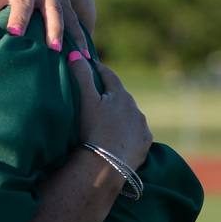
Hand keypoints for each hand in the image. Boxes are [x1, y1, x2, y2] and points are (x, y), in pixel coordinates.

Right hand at [66, 55, 151, 170]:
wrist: (104, 168)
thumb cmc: (91, 131)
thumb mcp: (84, 100)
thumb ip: (80, 74)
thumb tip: (76, 53)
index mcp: (120, 95)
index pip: (107, 75)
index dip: (96, 68)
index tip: (87, 65)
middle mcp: (135, 109)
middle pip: (120, 96)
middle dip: (109, 94)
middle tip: (94, 97)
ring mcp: (142, 128)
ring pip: (128, 115)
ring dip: (118, 114)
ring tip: (104, 122)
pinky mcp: (145, 145)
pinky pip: (135, 133)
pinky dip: (126, 132)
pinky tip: (116, 138)